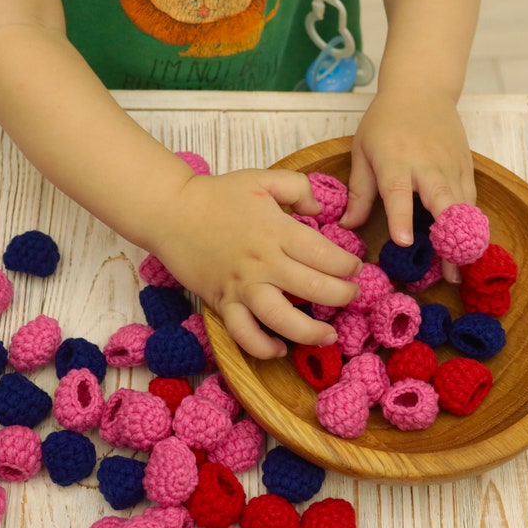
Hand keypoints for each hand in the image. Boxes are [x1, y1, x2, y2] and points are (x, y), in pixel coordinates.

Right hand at [149, 169, 362, 358]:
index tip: (355, 268)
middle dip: (343, 296)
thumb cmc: (218, 195)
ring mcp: (242, 286)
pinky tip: (279, 349)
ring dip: (311, 332)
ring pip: (282, 318)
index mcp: (278, 231)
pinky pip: (243, 333)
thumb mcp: (263, 178)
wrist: (171, 211)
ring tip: (329, 336)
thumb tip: (321, 208)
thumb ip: (299, 187)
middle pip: (314, 288)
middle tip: (352, 295)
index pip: (326, 255)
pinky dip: (262, 347)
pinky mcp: (222, 302)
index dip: (348, 265)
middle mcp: (264, 263)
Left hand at [340, 90, 475, 281]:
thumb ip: (359, 191)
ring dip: (465, 238)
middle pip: (444, 203)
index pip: (399, 192)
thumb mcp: (362, 150)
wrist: (422, 88)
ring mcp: (452, 166)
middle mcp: (428, 165)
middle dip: (449, 238)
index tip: (404, 242)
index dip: (402, 218)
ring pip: (464, 206)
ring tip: (461, 269)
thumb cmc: (386, 121)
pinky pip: (471, 200)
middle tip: (449, 271)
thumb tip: (347, 226)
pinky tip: (467, 246)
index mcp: (396, 160)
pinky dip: (471, 223)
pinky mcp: (467, 167)